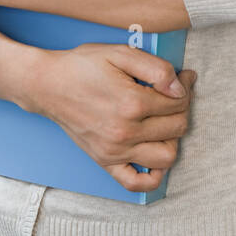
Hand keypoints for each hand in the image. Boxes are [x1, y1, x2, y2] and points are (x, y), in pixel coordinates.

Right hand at [26, 45, 197, 192]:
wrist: (48, 85)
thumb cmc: (84, 66)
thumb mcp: (121, 52)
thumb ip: (156, 68)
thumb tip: (180, 87)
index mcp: (132, 103)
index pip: (179, 102)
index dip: (186, 86)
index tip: (183, 77)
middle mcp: (125, 132)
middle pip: (177, 128)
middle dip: (183, 109)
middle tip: (175, 94)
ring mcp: (115, 151)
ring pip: (166, 157)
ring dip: (173, 139)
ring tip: (164, 121)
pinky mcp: (104, 162)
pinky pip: (136, 183)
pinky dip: (153, 176)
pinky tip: (153, 152)